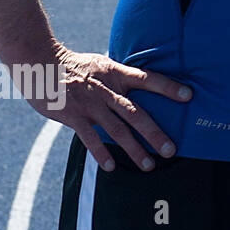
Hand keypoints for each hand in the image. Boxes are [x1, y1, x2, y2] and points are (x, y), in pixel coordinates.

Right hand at [41, 44, 192, 171]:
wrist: (40, 63)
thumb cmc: (75, 66)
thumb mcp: (103, 64)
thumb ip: (120, 77)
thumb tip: (141, 85)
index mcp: (117, 74)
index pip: (148, 79)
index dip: (169, 87)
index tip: (189, 96)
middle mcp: (107, 89)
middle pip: (137, 112)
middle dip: (155, 133)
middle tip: (171, 150)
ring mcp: (90, 104)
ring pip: (117, 129)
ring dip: (134, 149)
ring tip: (149, 164)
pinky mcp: (73, 116)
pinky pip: (90, 137)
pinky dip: (100, 153)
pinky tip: (111, 167)